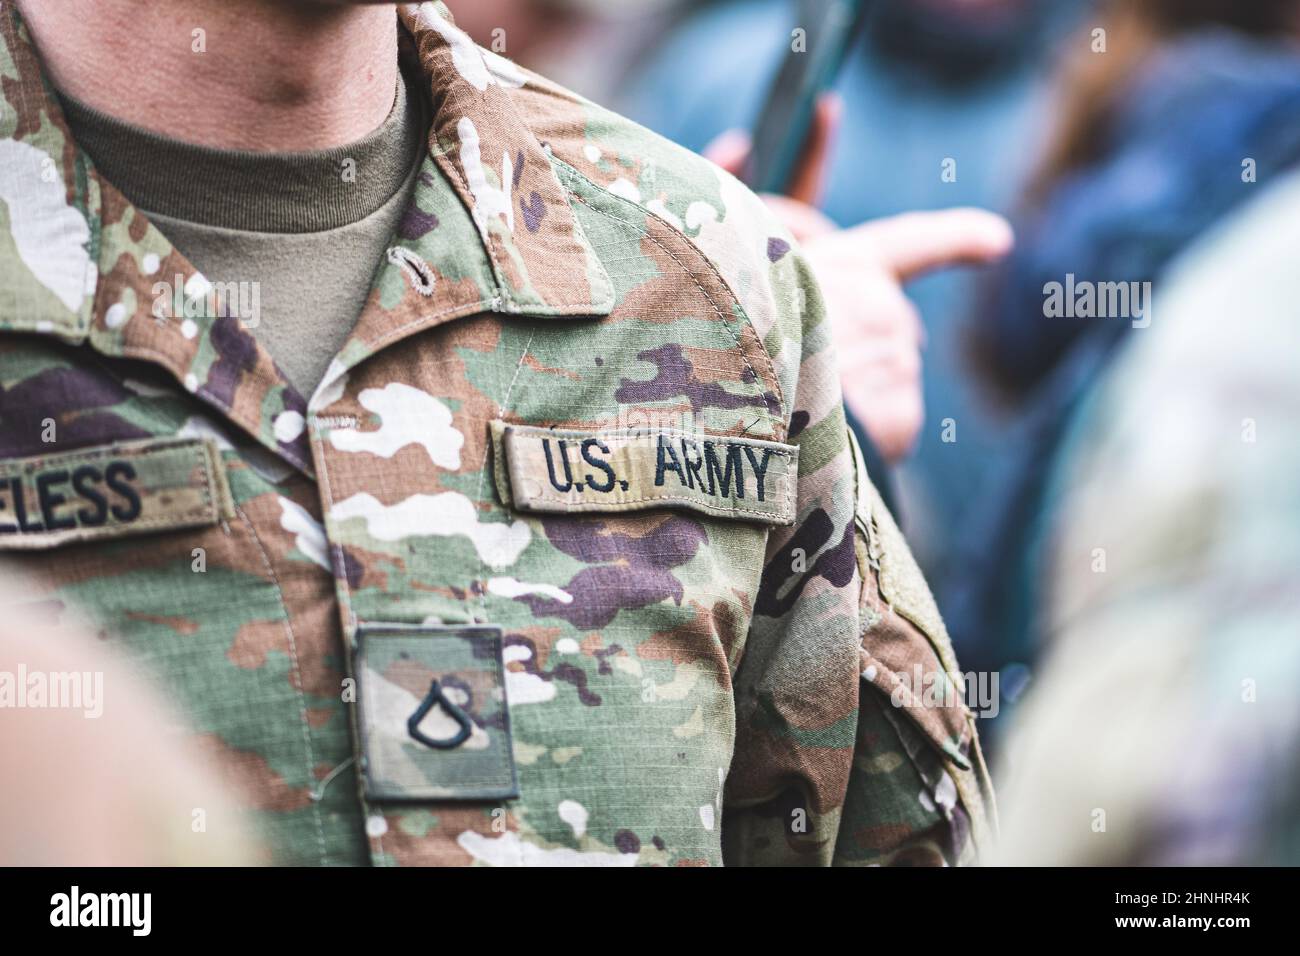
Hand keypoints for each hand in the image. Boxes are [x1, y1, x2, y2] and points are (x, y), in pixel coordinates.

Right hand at [704, 99, 1012, 462]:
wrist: (735, 408)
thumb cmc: (725, 340)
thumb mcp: (743, 288)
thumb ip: (788, 281)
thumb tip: (819, 317)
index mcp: (845, 265)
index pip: (910, 244)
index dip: (955, 239)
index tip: (997, 240)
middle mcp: (883, 306)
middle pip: (883, 335)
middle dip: (855, 353)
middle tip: (798, 377)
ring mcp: (897, 362)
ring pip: (881, 384)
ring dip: (848, 399)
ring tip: (790, 412)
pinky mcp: (901, 418)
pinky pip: (882, 432)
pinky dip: (856, 442)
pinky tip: (814, 444)